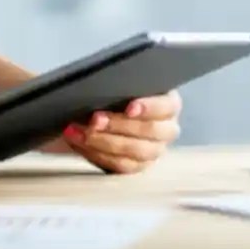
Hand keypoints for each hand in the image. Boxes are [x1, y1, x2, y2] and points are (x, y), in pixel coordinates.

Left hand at [60, 91, 182, 174]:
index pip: (166, 106)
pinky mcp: (137, 166)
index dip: (149, 107)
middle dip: (118, 124)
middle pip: (149, 130)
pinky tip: (81, 143)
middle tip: (95, 119)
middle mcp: (167, 129)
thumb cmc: (117, 95)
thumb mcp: (122, 85)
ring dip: (104, 141)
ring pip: (135, 151)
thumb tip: (106, 82)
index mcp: (169, 104)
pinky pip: (121, 165)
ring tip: (80, 132)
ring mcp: (154, 150)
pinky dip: (98, 154)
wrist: (105, 114)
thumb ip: (121, 84)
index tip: (129, 107)